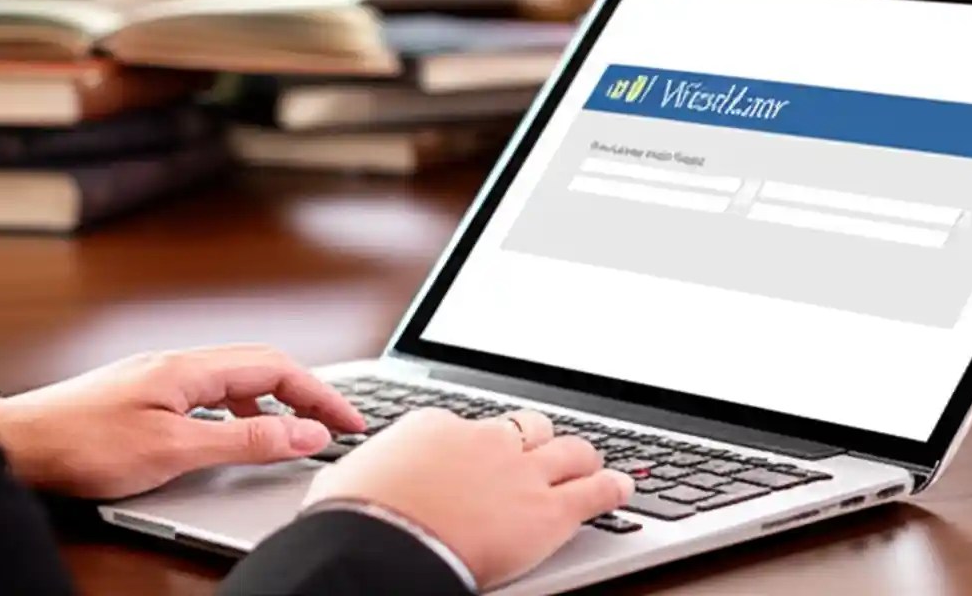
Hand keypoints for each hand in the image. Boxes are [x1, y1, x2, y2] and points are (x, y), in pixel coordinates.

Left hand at [0, 344, 364, 499]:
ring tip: (300, 433)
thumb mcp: (175, 449)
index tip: (350, 420)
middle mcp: (181, 363)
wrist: (17, 443)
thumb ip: (246, 441)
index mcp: (192, 367)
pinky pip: (216, 393)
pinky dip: (245, 411)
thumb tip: (304, 433)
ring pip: (241, 380)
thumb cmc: (81, 443)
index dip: (322, 395)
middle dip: (309, 393)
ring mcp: (165, 376)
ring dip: (278, 402)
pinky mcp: (151, 393)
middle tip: (340, 423)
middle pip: (266, 367)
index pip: (278, 369)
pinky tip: (242, 435)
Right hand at [303, 408, 633, 588]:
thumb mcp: (347, 478)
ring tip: (594, 465)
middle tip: (546, 455)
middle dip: (540, 441)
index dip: (485, 446)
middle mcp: (486, 439)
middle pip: (530, 428)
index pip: (474, 427)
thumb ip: (369, 470)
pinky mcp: (548, 511)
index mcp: (438, 425)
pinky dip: (613, 487)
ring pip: (570, 451)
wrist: (380, 544)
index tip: (484, 459)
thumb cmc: (354, 517)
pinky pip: (596, 491)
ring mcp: (521, 472)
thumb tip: (357, 476)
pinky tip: (624, 487)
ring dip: (583, 458)